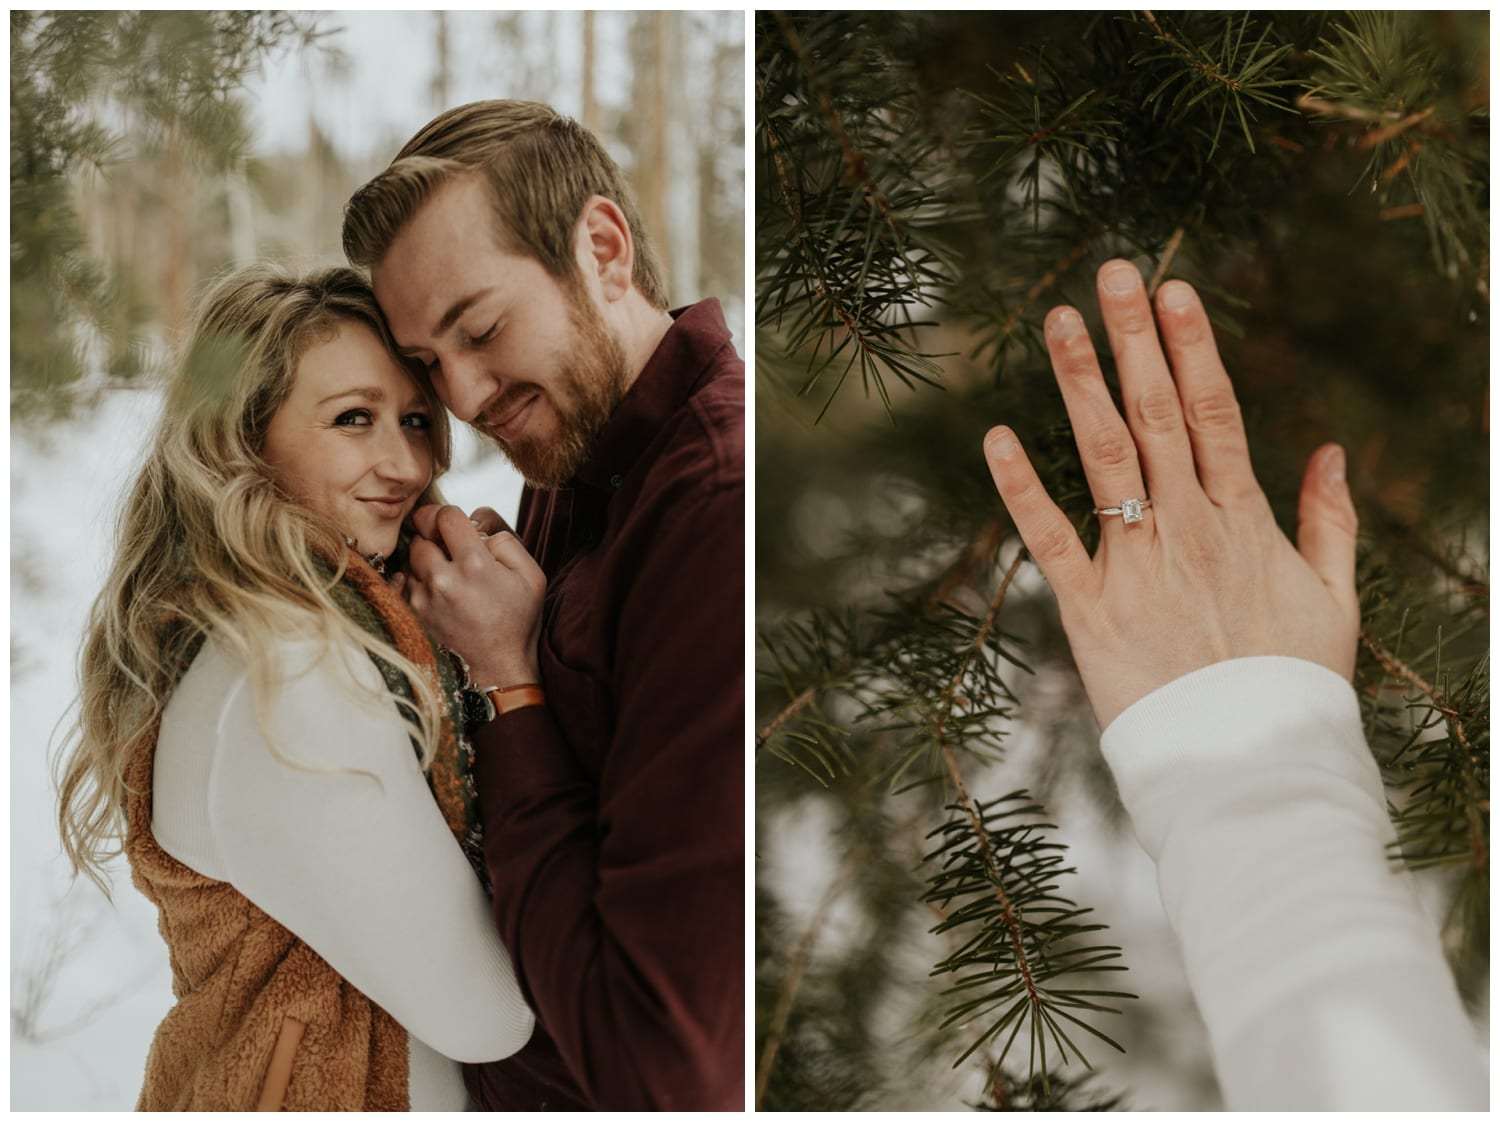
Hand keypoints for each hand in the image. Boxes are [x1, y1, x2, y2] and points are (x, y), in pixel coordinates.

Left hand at [395, 504, 544, 686]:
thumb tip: (478, 531)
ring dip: (424, 560)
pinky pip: (401, 582)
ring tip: (446, 575)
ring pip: (410, 559)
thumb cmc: (517, 622)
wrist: (498, 670)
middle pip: (422, 535)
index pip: (445, 515)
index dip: (449, 515)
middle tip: (450, 550)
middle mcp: (444, 578)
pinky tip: (432, 590)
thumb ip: (506, 542)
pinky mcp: (412, 614)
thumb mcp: (531, 576)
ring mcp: (423, 598)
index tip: (455, 526)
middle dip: (434, 537)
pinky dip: (413, 581)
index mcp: (475, 564)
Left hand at [982, 260, 1358, 728]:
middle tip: (1110, 272)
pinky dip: (1022, 490)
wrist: (1250, 767)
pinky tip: (997, 437)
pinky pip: (1050, 541)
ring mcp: (1137, 565)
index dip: (1191, 347)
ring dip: (1080, 386)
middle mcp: (1188, 527)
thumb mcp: (1334, 598)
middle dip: (1134, 340)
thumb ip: (1330, 520)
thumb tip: (1333, 449)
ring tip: (1057, 321)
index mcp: (1242, 519)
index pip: (1215, 412)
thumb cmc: (1293, 685)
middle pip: (1157, 415)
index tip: (1172, 289)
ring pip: (1105, 458)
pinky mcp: (1090, 611)